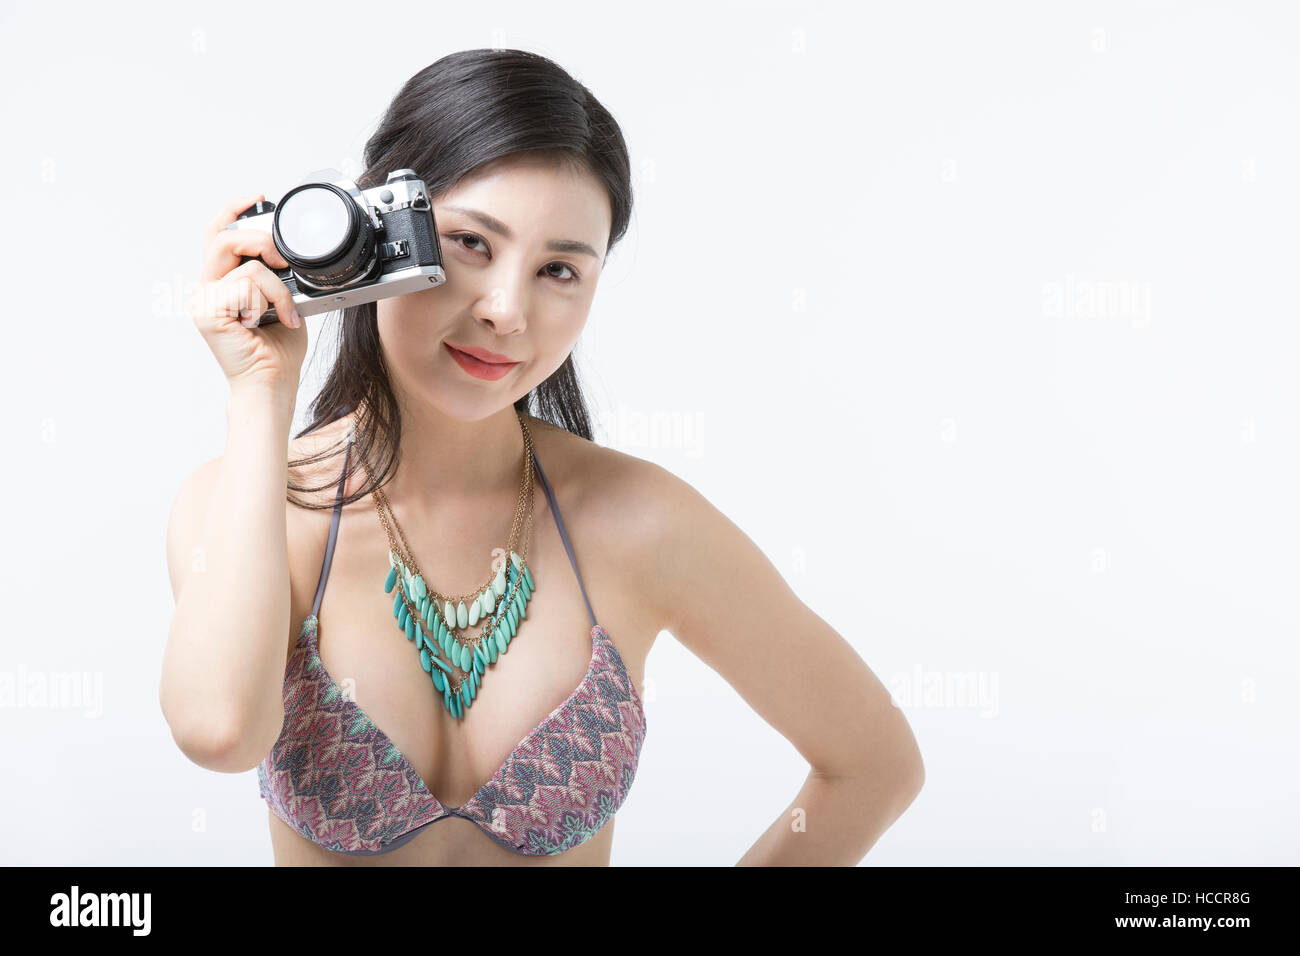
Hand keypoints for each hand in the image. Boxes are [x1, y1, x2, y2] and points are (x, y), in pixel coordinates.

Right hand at [188, 193, 307, 398]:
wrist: (272, 382)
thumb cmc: (277, 349)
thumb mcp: (282, 301)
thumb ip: (275, 275)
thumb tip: (286, 252)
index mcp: (220, 283)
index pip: (217, 234)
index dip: (234, 211)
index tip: (258, 197)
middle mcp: (206, 288)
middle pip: (223, 237)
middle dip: (262, 240)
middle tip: (285, 262)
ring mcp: (203, 300)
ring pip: (247, 265)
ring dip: (279, 288)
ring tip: (285, 312)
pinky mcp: (208, 311)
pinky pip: (249, 285)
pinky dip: (274, 300)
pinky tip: (274, 321)